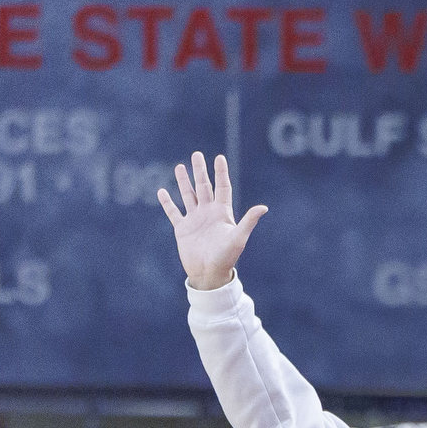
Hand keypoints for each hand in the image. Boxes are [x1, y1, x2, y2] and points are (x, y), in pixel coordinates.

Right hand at [158, 152, 266, 291]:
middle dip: (200, 171)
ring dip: (184, 182)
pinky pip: (173, 212)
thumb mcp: (238, 237)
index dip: (220, 172)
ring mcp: (194, 219)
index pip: (222, 187)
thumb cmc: (226, 257)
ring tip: (180, 166)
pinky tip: (162, 191)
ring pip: (188, 195)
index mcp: (222, 212)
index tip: (219, 157)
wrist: (209, 273)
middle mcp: (208, 213)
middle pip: (204, 187)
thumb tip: (264, 207)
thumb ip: (249, 221)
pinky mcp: (182, 229)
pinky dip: (167, 202)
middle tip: (197, 154)